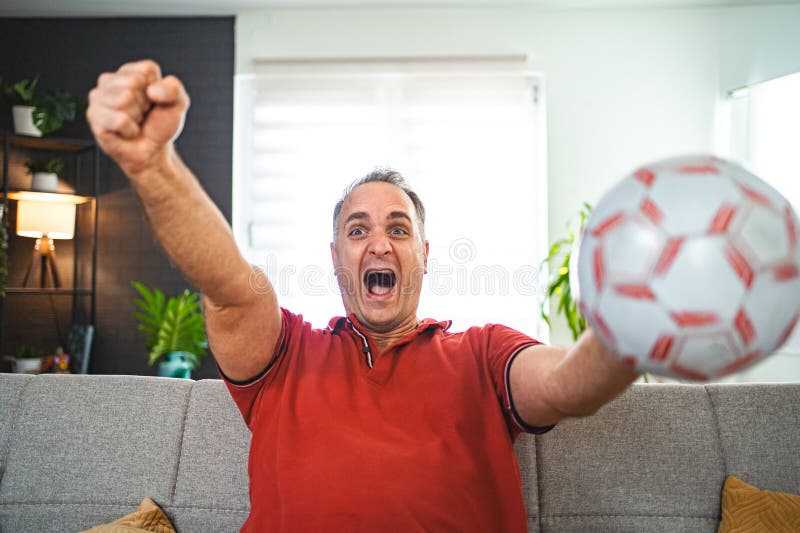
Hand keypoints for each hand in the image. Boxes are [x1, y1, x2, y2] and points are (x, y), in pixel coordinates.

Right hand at [87, 60, 189, 175]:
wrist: (153, 151)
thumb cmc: (160, 125)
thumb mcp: (179, 103)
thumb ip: (174, 88)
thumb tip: (152, 91)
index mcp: (130, 71)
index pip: (147, 70)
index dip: (158, 90)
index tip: (154, 102)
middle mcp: (109, 80)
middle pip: (133, 83)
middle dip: (145, 103)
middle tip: (143, 113)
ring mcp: (98, 98)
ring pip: (123, 98)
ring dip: (136, 116)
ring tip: (134, 121)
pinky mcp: (94, 117)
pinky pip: (119, 119)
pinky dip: (130, 130)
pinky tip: (127, 131)